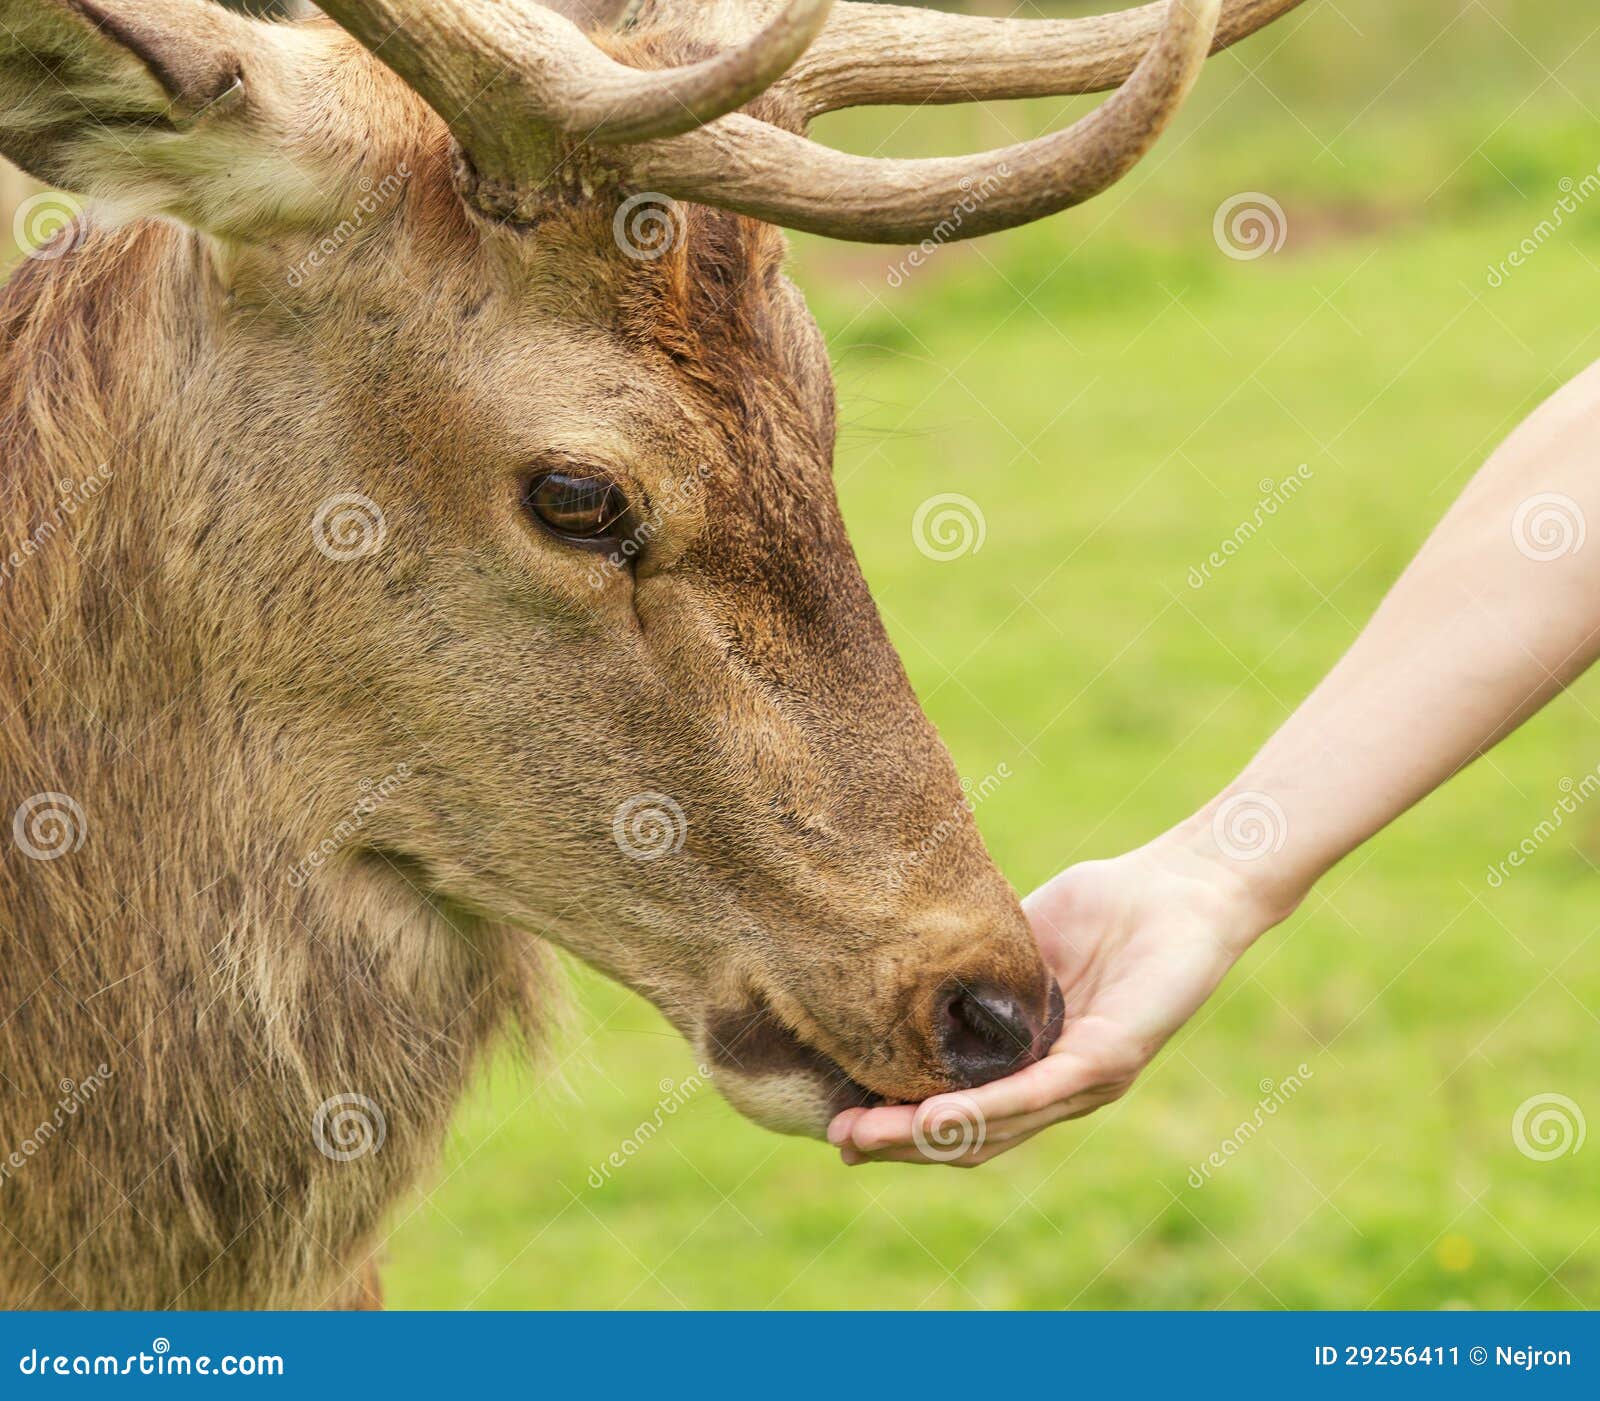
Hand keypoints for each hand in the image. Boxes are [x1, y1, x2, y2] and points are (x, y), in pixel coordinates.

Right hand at [828, 834, 1286, 1165]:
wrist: (1184, 884)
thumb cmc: (1107, 905)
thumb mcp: (1015, 942)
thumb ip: (969, 968)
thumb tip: (894, 962)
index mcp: (1036, 1063)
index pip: (963, 1116)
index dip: (903, 1127)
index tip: (840, 1119)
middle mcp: (1061, 1087)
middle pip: (972, 1140)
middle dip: (899, 1145)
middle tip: (840, 1141)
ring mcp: (1088, 1080)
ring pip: (996, 1128)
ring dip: (924, 1138)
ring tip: (865, 1135)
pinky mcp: (1110, 1058)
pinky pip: (1035, 1093)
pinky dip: (980, 1111)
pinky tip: (934, 1117)